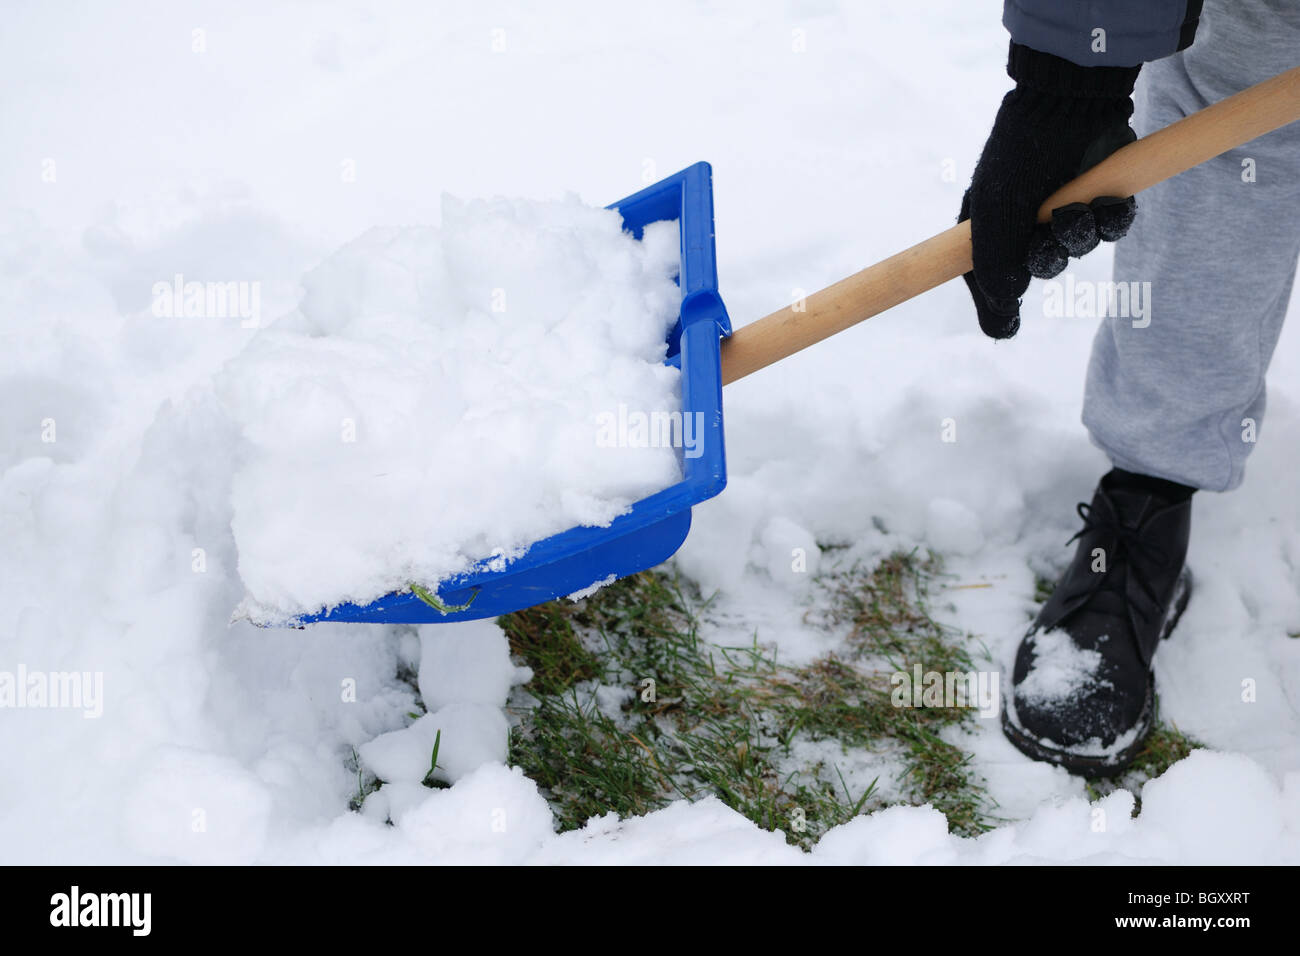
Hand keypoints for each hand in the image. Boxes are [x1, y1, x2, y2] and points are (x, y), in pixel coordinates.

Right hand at [960, 43, 1140, 338]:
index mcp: (992, 225)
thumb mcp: (991, 216)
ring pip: (1080, 248)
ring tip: (1079, 210)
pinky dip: (1113, 220)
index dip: (1000, 302)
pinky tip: (1107, 204)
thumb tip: (1005, 315)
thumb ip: (992, 270)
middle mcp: (1027, 220)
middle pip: (1042, 268)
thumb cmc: (1018, 157)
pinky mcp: (1102, 193)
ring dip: (1082, 237)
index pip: (991, 279)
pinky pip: (1112, 227)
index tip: (1009, 319)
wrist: (1066, 104)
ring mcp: (1067, 207)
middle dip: (1049, 260)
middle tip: (1047, 241)